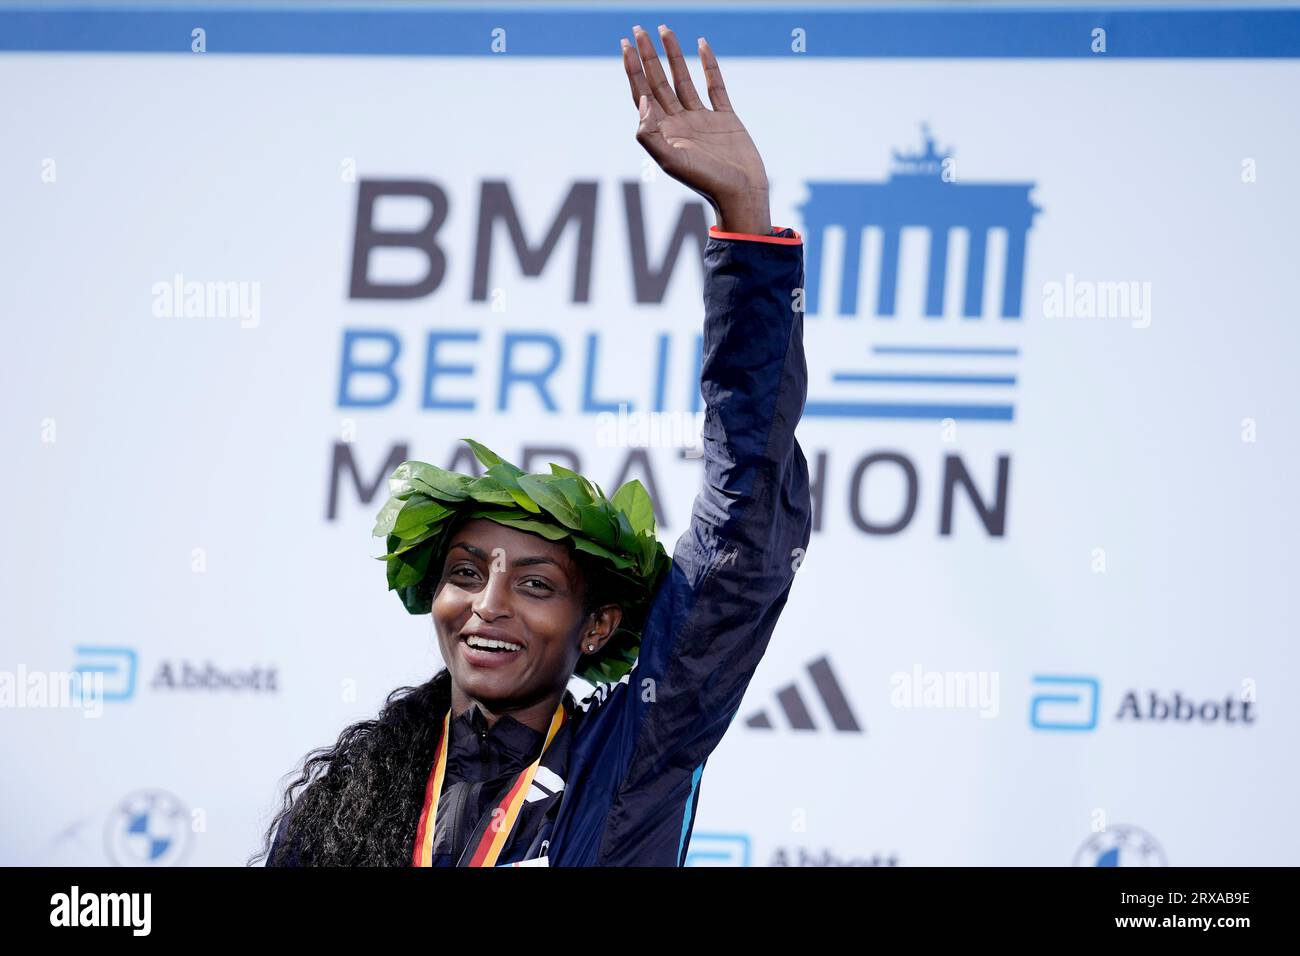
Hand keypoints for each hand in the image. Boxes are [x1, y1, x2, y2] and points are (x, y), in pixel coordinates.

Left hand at [621, 24, 771, 235]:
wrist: (741, 192)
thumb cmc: (705, 181)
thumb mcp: (670, 161)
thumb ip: (649, 135)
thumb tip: (642, 101)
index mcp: (663, 132)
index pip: (642, 94)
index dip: (633, 70)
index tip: (626, 45)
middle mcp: (679, 122)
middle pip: (658, 82)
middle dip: (647, 56)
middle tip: (638, 30)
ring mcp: (702, 119)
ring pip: (683, 79)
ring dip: (673, 55)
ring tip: (665, 30)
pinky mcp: (725, 118)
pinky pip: (715, 86)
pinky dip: (709, 65)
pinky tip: (702, 45)